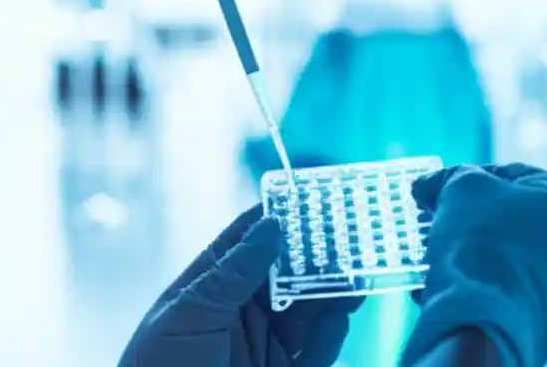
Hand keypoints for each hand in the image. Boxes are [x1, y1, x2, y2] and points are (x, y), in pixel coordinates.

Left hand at [120, 207, 362, 366]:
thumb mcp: (189, 313)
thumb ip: (233, 271)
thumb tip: (270, 224)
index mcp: (209, 288)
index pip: (247, 243)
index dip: (276, 218)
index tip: (308, 195)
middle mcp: (240, 313)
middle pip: (287, 275)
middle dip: (316, 256)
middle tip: (348, 235)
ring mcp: (263, 345)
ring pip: (308, 311)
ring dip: (333, 292)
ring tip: (356, 272)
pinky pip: (317, 351)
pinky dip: (332, 334)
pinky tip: (341, 316)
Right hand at [401, 165, 546, 366]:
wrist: (484, 325)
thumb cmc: (477, 244)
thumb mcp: (461, 188)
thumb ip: (453, 177)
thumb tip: (428, 187)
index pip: (517, 176)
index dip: (472, 177)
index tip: (440, 191)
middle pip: (517, 221)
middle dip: (474, 220)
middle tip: (437, 225)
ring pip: (513, 260)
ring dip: (477, 256)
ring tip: (437, 262)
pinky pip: (510, 294)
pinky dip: (482, 288)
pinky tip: (447, 290)